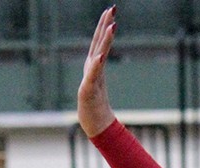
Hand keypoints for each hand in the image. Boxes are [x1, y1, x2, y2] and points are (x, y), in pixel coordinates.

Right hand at [77, 6, 117, 137]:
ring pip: (98, 56)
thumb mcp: (98, 84)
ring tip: (111, 26)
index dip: (104, 26)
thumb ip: (98, 70)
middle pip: (98, 43)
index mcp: (95, 66)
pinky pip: (93, 77)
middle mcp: (92, 69)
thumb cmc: (97, 106)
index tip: (110, 11)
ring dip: (104, 41)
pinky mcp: (87, 91)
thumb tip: (100, 57)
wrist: (94, 124)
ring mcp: (90, 79)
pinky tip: (100, 57)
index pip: (100, 42)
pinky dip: (96, 66)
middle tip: (111, 9)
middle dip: (104, 26)